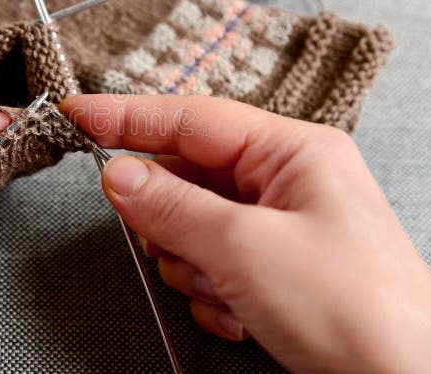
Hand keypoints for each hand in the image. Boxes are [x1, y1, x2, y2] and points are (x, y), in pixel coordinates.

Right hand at [61, 94, 430, 372]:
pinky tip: (242, 315)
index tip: (78, 114)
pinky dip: (211, 291)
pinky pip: (209, 264)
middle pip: (186, 176)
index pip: (191, 118)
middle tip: (169, 243)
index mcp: (291, 151)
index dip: (128, 115)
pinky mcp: (271, 269)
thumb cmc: (352, 306)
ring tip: (227, 291)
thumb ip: (171, 206)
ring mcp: (277, 227)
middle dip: (169, 218)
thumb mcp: (245, 248)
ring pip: (191, 226)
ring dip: (193, 264)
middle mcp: (284, 181)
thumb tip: (117, 174)